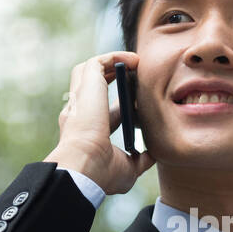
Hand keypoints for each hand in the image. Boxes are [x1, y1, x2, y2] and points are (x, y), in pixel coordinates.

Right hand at [44, 51, 153, 194]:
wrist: (85, 168)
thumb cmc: (101, 173)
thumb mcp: (128, 168)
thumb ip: (140, 160)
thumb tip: (152, 155)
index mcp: (87, 132)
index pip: (104, 112)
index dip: (122, 104)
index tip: (140, 103)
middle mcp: (80, 113)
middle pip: (91, 86)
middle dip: (111, 77)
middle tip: (135, 76)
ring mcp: (80, 99)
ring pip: (88, 70)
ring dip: (111, 63)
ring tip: (135, 63)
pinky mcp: (86, 87)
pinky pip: (98, 63)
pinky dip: (115, 58)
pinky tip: (135, 61)